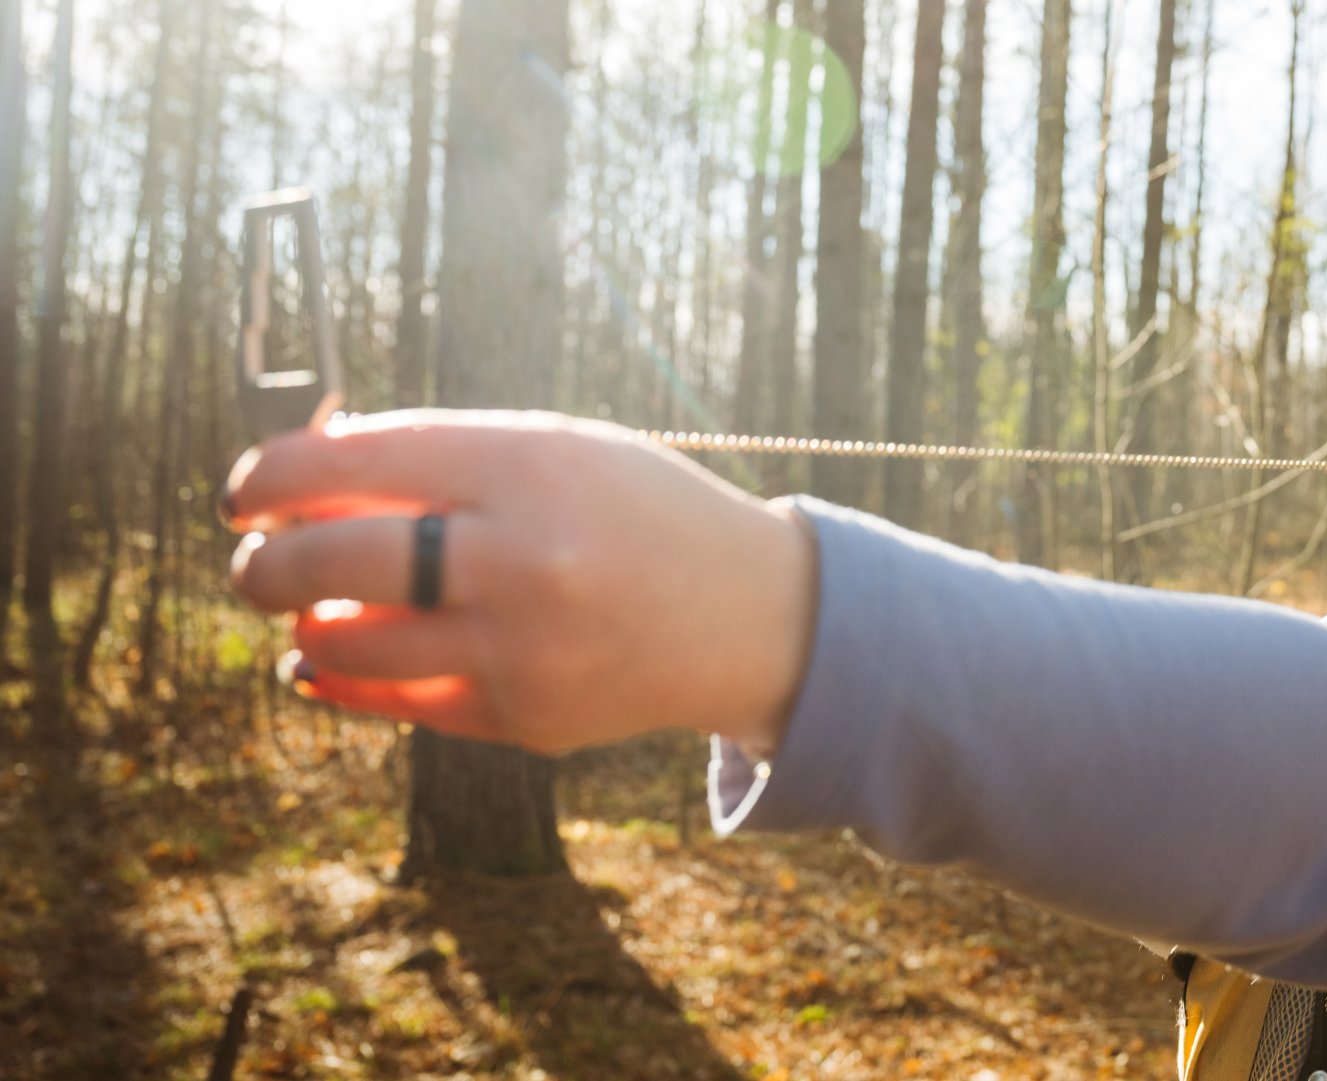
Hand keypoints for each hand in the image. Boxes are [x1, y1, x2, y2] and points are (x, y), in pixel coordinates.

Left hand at [224, 409, 815, 755]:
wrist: (754, 616)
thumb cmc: (642, 515)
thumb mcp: (559, 452)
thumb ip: (443, 457)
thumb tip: (304, 480)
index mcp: (527, 468)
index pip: (347, 463)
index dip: (268, 478)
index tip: (243, 493)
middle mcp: (520, 558)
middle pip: (329, 559)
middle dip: (266, 563)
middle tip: (258, 561)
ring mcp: (520, 648)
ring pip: (346, 645)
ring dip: (305, 625)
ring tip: (309, 611)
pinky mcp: (523, 718)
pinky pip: (395, 703)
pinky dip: (345, 682)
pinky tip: (329, 663)